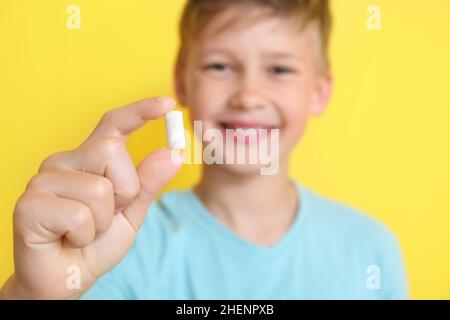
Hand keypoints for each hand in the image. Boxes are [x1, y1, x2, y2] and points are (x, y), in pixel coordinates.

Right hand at [0, 97, 182, 298]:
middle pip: (113, 151)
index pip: (114, 124)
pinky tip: (67, 239)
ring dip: (102, 222)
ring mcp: (43, 180)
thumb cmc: (95, 243)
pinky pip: (80, 215)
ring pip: (99, 188)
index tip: (168, 104)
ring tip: (83, 232)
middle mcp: (65, 161)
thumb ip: (148, 182)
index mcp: (90, 160)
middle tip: (106, 217)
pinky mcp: (29, 204)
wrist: (67, 278)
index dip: (140, 111)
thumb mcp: (131, 212)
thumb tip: (173, 152)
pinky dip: (84, 236)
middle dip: (123, 193)